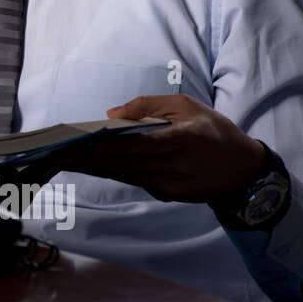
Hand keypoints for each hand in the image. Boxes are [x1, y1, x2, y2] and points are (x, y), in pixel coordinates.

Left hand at [56, 94, 266, 203]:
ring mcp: (170, 185)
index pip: (139, 144)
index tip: (82, 140)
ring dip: (93, 167)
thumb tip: (111, 115)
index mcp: (183, 141)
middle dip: (89, 158)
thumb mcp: (186, 106)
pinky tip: (89, 164)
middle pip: (124, 163)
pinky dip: (112, 172)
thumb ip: (148, 107)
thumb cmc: (214, 131)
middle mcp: (175, 167)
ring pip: (124, 175)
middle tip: (58, 151)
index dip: (109, 144)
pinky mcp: (167, 195)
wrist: (244, 171)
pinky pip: (135, 180)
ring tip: (64, 158)